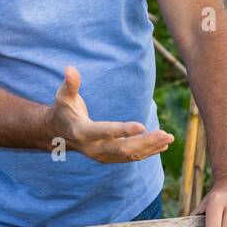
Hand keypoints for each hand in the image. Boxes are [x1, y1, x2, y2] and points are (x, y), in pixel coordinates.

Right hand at [48, 65, 173, 162]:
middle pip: (122, 148)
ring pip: (129, 154)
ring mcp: (101, 156)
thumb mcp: (63, 96)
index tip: (142, 126)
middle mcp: (93, 148)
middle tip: (165, 134)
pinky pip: (130, 157)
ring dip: (150, 147)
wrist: (58, 134)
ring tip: (169, 138)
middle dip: (145, 141)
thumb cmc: (63, 110)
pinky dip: (147, 152)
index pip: (105, 131)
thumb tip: (70, 68)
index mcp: (82, 132)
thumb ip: (70, 84)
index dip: (123, 129)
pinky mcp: (108, 158)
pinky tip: (162, 145)